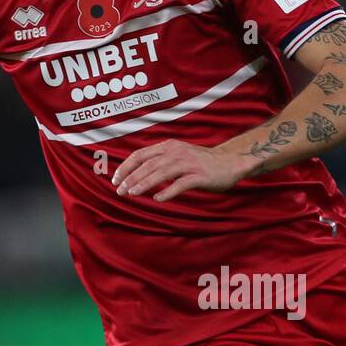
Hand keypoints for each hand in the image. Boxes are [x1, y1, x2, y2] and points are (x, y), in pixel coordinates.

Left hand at [112, 140, 247, 201]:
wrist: (230, 163)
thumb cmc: (201, 163)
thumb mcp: (178, 156)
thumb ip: (160, 161)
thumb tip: (137, 173)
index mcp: (168, 146)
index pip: (140, 155)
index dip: (126, 167)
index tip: (115, 179)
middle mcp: (176, 152)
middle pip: (148, 164)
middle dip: (131, 178)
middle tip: (119, 191)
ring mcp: (188, 163)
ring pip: (161, 173)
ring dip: (144, 183)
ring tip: (132, 193)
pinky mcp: (200, 175)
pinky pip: (181, 184)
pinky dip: (168, 191)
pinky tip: (158, 199)